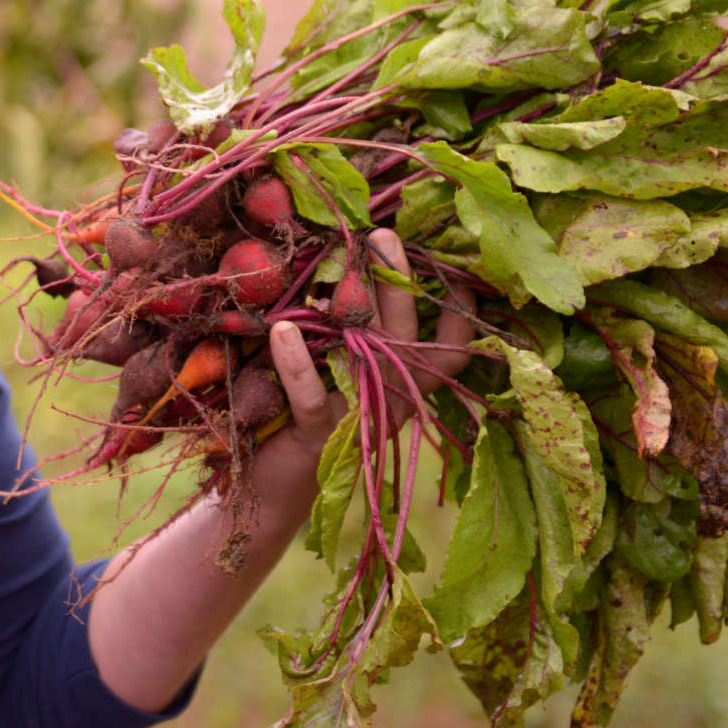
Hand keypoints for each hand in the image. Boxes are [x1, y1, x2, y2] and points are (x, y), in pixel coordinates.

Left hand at [261, 229, 475, 463]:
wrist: (267, 491)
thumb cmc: (300, 421)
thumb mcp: (334, 374)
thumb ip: (348, 336)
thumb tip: (344, 270)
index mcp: (403, 391)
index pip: (449, 354)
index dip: (460, 316)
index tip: (453, 266)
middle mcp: (391, 405)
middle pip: (406, 339)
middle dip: (399, 284)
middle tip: (383, 236)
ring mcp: (358, 423)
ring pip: (366, 359)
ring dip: (355, 307)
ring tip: (344, 261)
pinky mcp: (319, 439)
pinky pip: (312, 396)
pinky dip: (297, 363)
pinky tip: (282, 329)